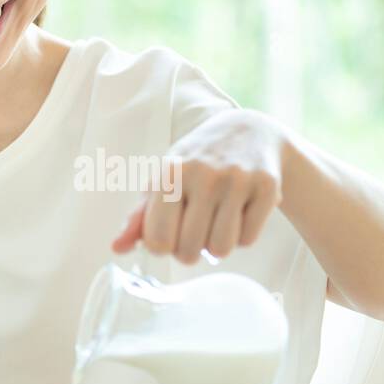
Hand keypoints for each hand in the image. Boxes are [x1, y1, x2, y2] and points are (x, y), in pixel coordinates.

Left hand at [111, 109, 284, 263]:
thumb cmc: (198, 162)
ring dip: (218, 245)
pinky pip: (248, 239)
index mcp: (170, 173)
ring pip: (221, 249)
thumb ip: (140, 217)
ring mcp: (237, 179)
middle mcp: (203, 174)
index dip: (163, 247)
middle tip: (196, 230)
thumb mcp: (165, 180)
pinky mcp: (267, 187)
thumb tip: (117, 248)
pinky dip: (243, 236)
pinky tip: (239, 213)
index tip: (170, 235)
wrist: (250, 132)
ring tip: (217, 222)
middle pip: (189, 250)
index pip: (158, 240)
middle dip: (191, 250)